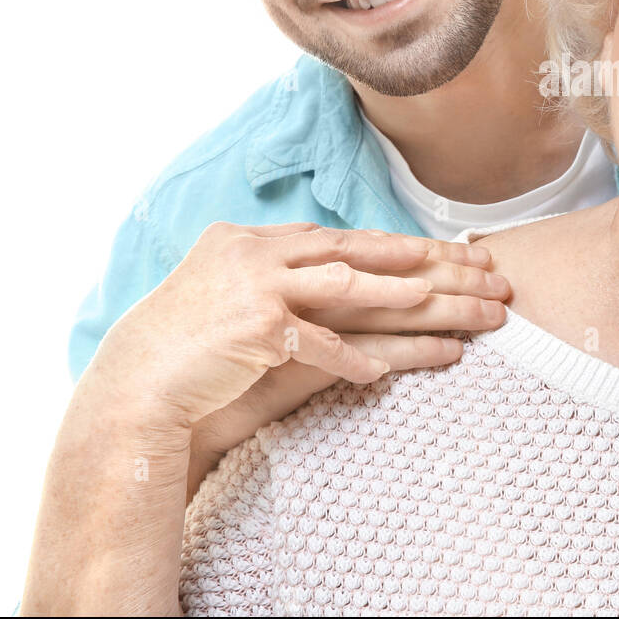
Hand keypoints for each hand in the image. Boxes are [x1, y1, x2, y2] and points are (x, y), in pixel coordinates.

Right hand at [185, 227, 511, 494]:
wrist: (137, 380)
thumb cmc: (190, 342)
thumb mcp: (236, 295)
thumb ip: (284, 277)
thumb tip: (339, 274)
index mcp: (256, 239)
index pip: (343, 238)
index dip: (402, 245)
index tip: (455, 251)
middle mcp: (259, 254)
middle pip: (358, 254)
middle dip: (424, 261)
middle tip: (480, 269)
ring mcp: (257, 289)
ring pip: (344, 286)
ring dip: (396, 294)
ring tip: (442, 302)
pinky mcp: (255, 330)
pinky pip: (316, 344)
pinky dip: (350, 358)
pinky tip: (381, 372)